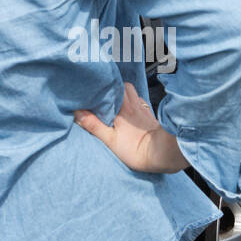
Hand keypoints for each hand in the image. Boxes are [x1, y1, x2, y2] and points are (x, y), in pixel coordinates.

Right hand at [74, 82, 188, 173]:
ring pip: (133, 93)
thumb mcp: (110, 140)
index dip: (102, 88)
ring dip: (124, 95)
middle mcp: (134, 104)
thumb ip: (94, 125)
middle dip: (114, 89)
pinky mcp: (150, 116)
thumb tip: (78, 113)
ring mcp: (143, 109)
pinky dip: (133, 103)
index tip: (92, 92)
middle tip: (104, 96)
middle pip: (124, 86)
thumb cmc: (136, 149)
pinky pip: (140, 102)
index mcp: (122, 108)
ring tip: (115, 103)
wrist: (163, 154)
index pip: (111, 88)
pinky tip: (129, 112)